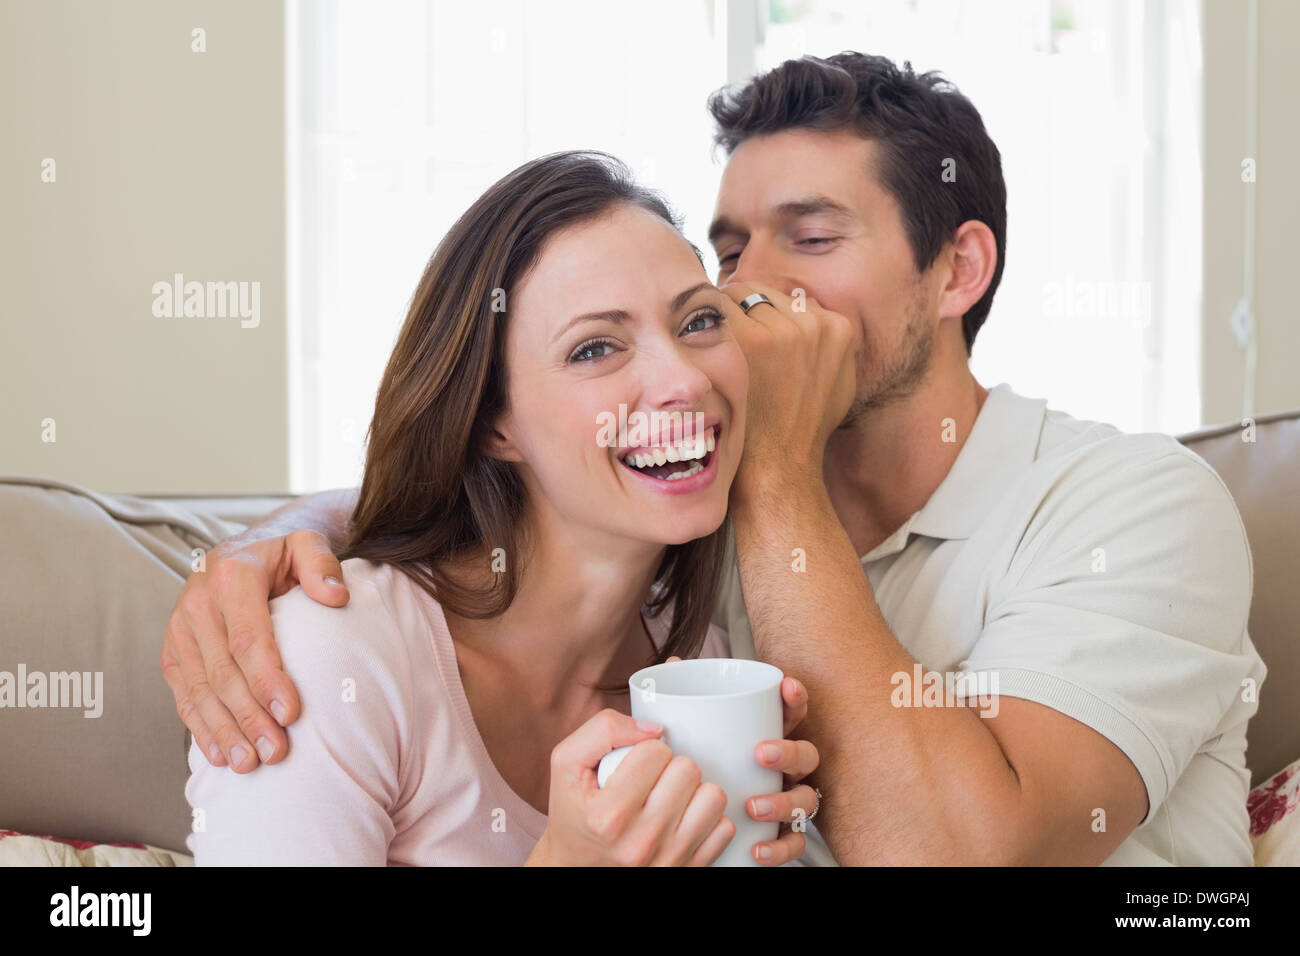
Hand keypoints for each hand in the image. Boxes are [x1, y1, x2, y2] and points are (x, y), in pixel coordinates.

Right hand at [160, 529, 348, 771]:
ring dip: (223, 731)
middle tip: (276, 752)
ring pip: (199, 689)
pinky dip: (201, 727)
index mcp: (232, 576)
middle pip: (223, 671)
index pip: (249, 637)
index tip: (291, 713)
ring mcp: (180, 629)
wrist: (242, 550)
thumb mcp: (308, 543)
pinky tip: (220, 755)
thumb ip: (322, 564)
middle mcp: (198, 603)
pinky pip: (183, 695)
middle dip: (249, 717)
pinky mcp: (173, 651)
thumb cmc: (284, 554)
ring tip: (250, 764)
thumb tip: (335, 597)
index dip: (267, 679)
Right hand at [527, 709, 734, 865]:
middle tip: (650, 782)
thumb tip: (653, 729)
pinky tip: (682, 820)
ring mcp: (669, 859)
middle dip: (670, 768)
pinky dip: (707, 819)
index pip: (655, 751)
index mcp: (609, 814)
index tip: (633, 766)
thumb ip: (602, 731)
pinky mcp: (689, 869)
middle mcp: (641, 841)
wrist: (576, 868)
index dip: (644, 750)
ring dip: (693, 792)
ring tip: (669, 798)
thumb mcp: (567, 765)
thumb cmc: (574, 815)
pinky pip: (724, 828)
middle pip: (688, 770)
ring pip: (713, 797)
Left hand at [666, 656, 818, 865]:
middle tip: (760, 752)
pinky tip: (757, 849)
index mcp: (768, 736)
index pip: (792, 713)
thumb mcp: (693, 730)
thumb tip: (675, 663)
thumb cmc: (703, 762)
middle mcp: (786, 768)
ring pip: (807, 799)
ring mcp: (788, 799)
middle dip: (789, 751)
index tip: (786, 687)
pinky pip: (795, 843)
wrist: (688, 817)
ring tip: (753, 807)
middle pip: (806, 755)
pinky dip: (780, 847)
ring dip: (784, 802)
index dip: (795, 698)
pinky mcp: (783, 833)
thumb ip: (686, 697)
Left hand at [718, 280, 858, 499]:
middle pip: (762, 291)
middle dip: (744, 312)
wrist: (779, 465)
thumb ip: (828, 343)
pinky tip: (708, 356)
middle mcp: (814, 324)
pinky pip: (718, 309)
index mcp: (838, 328)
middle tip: (732, 350)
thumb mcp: (838, 382)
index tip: (753, 344)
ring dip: (723, 319)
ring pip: (738, 295)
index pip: (789, 298)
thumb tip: (809, 308)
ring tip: (721, 356)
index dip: (764, 318)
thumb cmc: (801, 429)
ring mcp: (783, 330)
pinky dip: (707, 328)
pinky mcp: (751, 340)